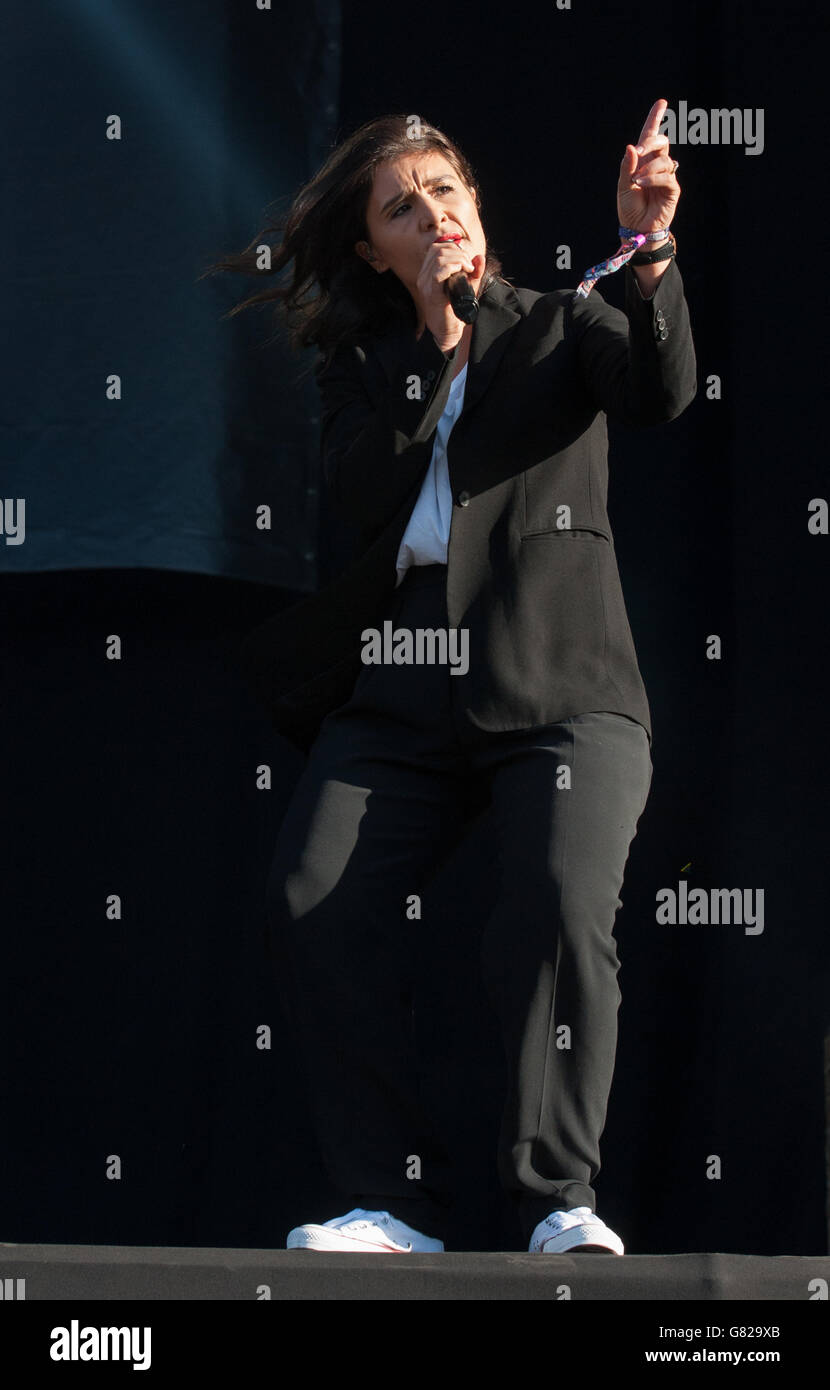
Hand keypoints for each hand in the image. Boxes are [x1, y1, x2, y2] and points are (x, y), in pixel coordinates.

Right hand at [415, 239, 484, 350]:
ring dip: (458, 259)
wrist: (449, 332)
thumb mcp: (467, 286)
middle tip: (470, 267)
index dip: (454, 248)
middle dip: (459, 253)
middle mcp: (423, 276)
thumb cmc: (455, 310)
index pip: (437, 248)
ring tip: (468, 270)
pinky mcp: (432, 294)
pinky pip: (438, 273)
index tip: (467, 261)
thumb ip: (474, 272)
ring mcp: (425, 284)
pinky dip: (453, 267)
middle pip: (439, 250)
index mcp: (428, 272)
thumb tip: (480, 258)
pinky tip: (463, 273)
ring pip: (440, 258)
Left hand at [617, 98, 679, 238]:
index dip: (656, 118)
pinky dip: (653, 178)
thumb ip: (627, 166)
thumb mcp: (623, 185)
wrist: (636, 230)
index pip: (651, 136)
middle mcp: (657, 165)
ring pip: (664, 160)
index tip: (661, 102)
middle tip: (639, 151)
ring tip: (636, 181)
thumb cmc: (629, 208)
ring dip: (648, 168)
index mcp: (644, 161)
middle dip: (652, 141)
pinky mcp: (672, 189)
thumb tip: (632, 146)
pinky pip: (666, 177)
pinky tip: (641, 184)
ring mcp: (666, 176)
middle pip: (662, 142)